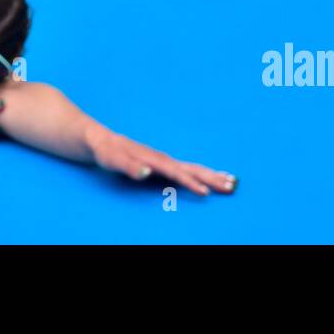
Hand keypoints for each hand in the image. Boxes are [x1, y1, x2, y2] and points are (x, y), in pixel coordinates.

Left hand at [86, 125, 236, 195]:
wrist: (101, 140)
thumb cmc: (106, 152)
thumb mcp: (113, 160)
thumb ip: (129, 166)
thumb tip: (146, 172)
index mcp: (153, 159)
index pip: (176, 172)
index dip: (190, 182)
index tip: (206, 192)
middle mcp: (162, 159)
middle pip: (191, 169)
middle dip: (211, 178)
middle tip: (232, 185)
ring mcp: (163, 161)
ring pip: (192, 169)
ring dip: (211, 175)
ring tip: (231, 182)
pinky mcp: (162, 165)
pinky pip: (187, 169)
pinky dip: (202, 174)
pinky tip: (210, 178)